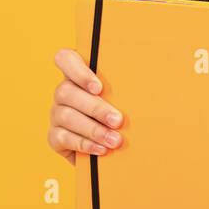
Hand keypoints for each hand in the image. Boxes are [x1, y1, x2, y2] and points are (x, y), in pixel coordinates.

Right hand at [47, 49, 124, 165]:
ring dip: (93, 129)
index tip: (98, 87)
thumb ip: (126, 87)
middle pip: (66, 91)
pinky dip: (84, 144)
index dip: (77, 70)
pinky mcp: (55, 136)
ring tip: (114, 140)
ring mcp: (56, 114)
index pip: (65, 59)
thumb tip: (153, 75)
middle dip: (95, 107)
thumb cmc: (122, 114)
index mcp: (78, 76)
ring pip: (65, 115)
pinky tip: (101, 149)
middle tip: (118, 120)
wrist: (114, 150)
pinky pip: (63, 138)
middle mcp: (63, 93)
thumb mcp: (125, 97)